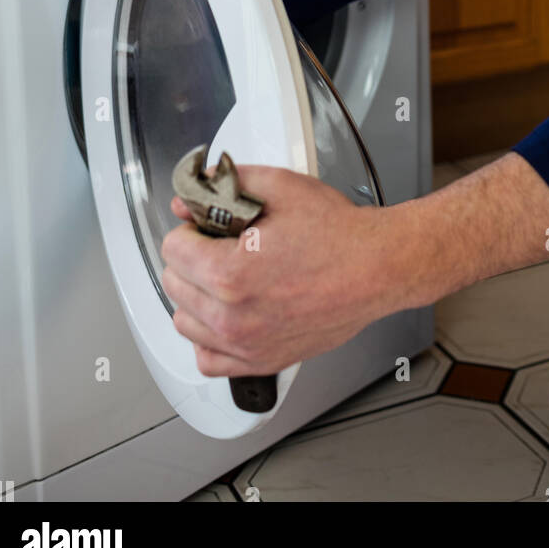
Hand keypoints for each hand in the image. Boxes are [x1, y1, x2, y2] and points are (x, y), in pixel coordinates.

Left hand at [161, 165, 392, 377]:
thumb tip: (189, 197)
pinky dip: (209, 338)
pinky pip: (208, 360)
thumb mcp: (280, 187)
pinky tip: (227, 314)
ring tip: (224, 277)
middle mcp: (233, 317)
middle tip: (221, 246)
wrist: (376, 268)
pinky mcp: (262, 361)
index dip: (191, 227)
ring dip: (195, 297)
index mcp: (230, 274)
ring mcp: (247, 345)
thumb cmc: (337, 234)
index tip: (208, 226)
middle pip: (174, 284)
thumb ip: (225, 186)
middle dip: (192, 258)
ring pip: (184, 323)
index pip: (172, 249)